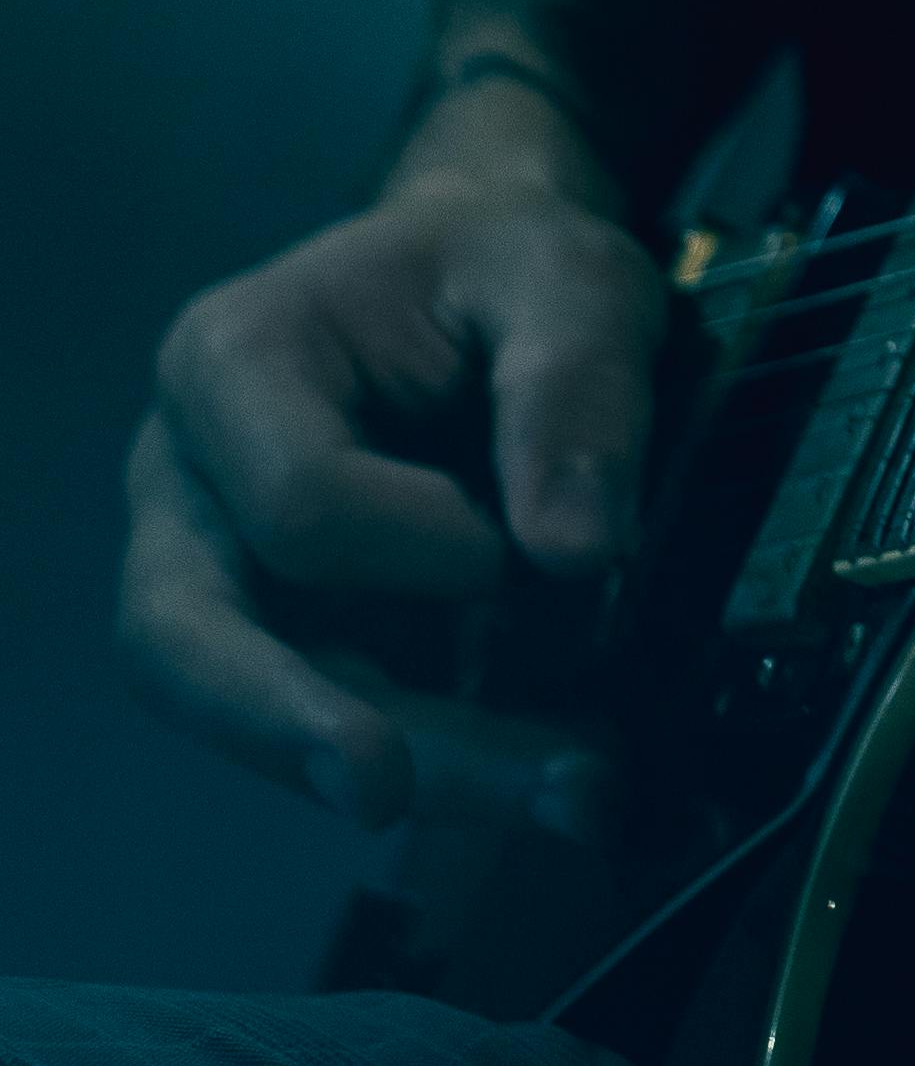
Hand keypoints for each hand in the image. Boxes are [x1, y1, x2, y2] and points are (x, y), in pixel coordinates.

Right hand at [119, 75, 652, 829]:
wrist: (499, 282)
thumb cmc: (510, 266)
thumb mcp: (573, 279)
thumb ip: (577, 389)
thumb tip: (579, 552)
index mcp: (235, 364)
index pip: (290, 502)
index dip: (418, 543)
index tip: (524, 544)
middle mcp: (195, 481)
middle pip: (186, 637)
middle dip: (296, 726)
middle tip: (394, 796)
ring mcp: (233, 570)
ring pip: (262, 710)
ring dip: (419, 770)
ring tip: (574, 799)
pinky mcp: (303, 635)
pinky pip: (350, 725)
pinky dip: (460, 765)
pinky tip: (573, 779)